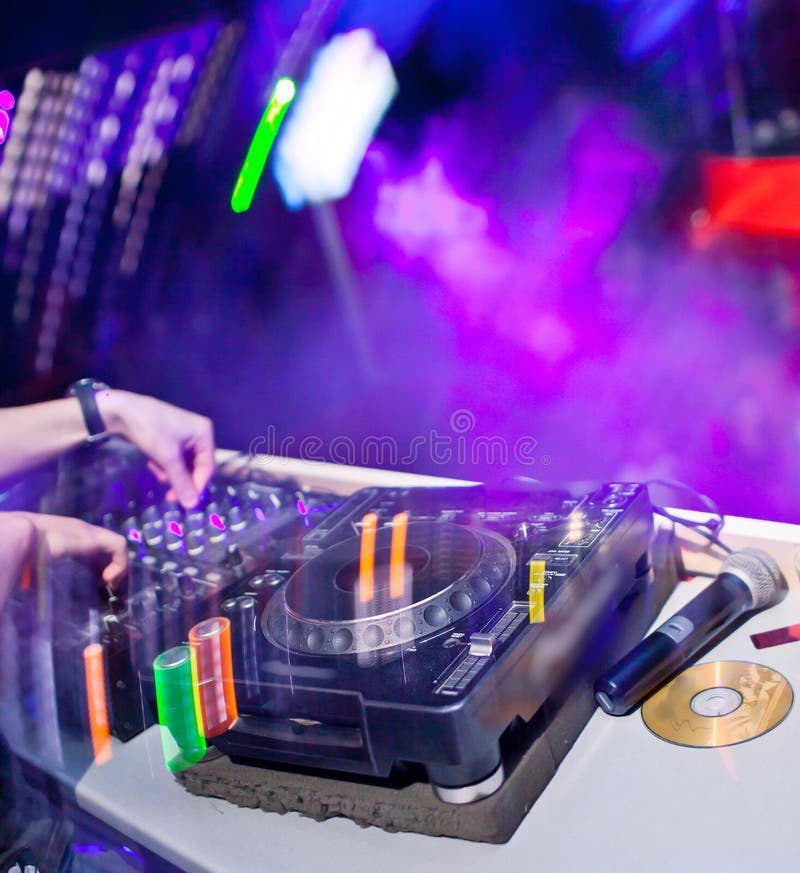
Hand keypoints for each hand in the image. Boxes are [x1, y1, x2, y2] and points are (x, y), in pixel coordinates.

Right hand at [0, 512, 127, 597]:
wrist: (18, 535)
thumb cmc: (19, 551)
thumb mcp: (31, 563)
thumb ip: (37, 572)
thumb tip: (29, 590)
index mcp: (64, 534)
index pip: (88, 544)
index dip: (95, 562)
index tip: (93, 581)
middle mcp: (79, 529)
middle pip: (105, 544)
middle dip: (110, 564)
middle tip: (106, 584)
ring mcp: (88, 531)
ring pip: (115, 545)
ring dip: (117, 566)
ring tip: (109, 584)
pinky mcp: (95, 536)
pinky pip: (119, 546)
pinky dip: (120, 563)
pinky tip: (108, 579)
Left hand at [98, 390, 215, 508]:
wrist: (122, 411)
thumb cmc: (151, 430)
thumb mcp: (168, 458)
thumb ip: (181, 482)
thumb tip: (192, 506)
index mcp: (204, 434)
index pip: (208, 467)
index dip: (198, 486)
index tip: (186, 503)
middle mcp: (198, 434)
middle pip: (196, 467)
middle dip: (182, 480)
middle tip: (170, 497)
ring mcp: (184, 436)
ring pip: (184, 465)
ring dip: (171, 474)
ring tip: (158, 475)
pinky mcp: (171, 439)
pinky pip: (174, 459)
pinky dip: (165, 465)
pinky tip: (152, 464)